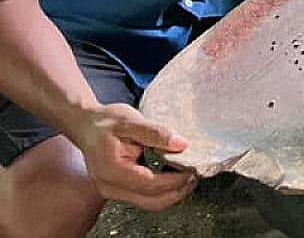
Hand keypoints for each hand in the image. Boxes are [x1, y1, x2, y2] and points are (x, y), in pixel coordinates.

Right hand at [70, 103, 196, 211]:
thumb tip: (181, 144)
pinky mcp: (118, 190)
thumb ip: (156, 133)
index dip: (175, 180)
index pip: (150, 184)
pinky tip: (173, 176)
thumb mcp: (131, 121)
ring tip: (187, 175)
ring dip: (171, 193)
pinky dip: (162, 191)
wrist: (87, 126)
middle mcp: (109, 187)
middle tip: (195, 175)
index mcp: (112, 171)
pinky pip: (144, 198)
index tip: (192, 169)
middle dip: (177, 192)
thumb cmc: (106, 123)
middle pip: (152, 202)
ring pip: (149, 203)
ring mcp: (112, 192)